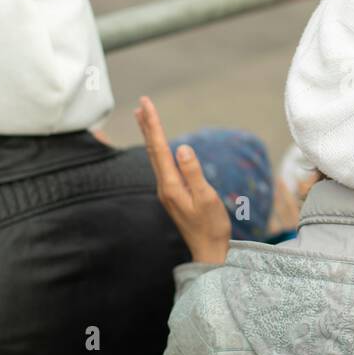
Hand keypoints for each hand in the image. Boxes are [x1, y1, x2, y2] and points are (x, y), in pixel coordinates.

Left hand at [134, 96, 230, 264]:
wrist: (209, 251)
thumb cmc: (211, 226)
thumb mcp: (206, 198)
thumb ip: (193, 172)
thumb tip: (182, 147)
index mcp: (171, 185)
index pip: (159, 148)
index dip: (152, 124)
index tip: (146, 104)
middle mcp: (164, 187)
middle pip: (153, 150)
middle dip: (147, 125)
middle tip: (141, 103)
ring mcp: (167, 191)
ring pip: (155, 157)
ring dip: (150, 136)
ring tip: (144, 118)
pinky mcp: (173, 195)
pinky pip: (162, 166)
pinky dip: (158, 149)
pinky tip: (158, 145)